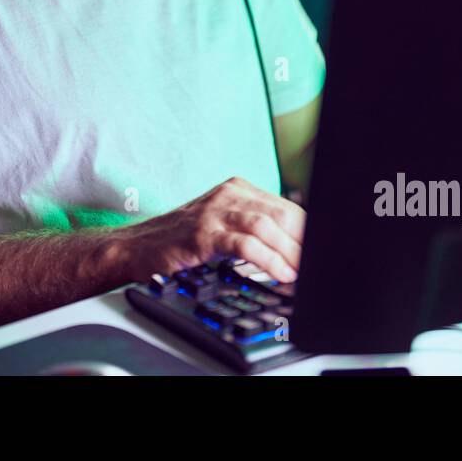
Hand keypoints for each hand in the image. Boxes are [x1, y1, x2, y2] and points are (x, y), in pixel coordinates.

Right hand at [113, 177, 303, 282]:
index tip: (324, 252)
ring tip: (301, 272)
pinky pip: (244, 243)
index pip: (286, 206)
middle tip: (318, 265)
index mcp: (238, 188)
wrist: (137, 247)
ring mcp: (214, 211)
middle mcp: (228, 194)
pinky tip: (279, 272)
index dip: (308, 231)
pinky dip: (268, 259)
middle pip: (281, 213)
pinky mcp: (202, 233)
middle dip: (303, 242)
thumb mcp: (222, 224)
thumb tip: (296, 250)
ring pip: (265, 225)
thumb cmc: (182, 240)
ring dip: (289, 252)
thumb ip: (255, 229)